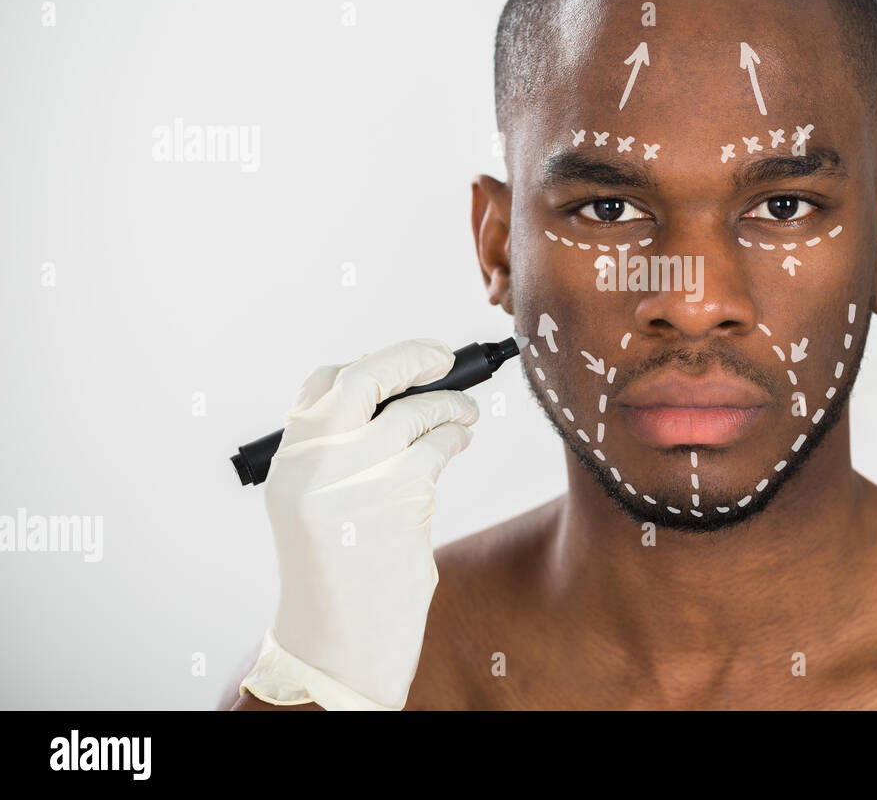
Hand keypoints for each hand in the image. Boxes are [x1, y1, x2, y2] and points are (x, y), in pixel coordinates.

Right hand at [239, 338, 477, 709]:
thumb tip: (391, 395)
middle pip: (366, 377)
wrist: (338, 641)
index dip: (366, 363)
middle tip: (442, 357)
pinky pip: (439, 445)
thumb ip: (337, 451)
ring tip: (465, 414)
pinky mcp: (402, 495)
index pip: (321, 386)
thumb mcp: (313, 504)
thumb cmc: (335, 572)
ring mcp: (359, 476)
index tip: (399, 363)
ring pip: (415, 411)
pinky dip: (456, 438)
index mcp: (289, 462)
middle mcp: (316, 462)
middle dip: (412, 356)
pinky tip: (459, 443)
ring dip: (451, 405)